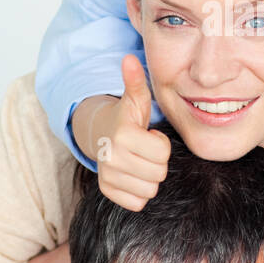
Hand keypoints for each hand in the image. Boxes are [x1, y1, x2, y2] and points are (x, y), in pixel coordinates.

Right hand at [95, 55, 170, 209]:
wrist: (100, 134)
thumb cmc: (127, 117)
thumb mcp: (135, 99)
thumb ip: (135, 81)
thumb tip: (129, 58)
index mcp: (122, 135)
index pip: (162, 153)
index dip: (161, 144)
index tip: (149, 136)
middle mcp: (111, 157)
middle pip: (158, 174)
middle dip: (156, 162)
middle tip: (145, 149)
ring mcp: (107, 176)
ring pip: (149, 190)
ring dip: (149, 177)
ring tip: (139, 161)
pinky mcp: (106, 191)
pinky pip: (137, 203)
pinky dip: (139, 192)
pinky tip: (133, 175)